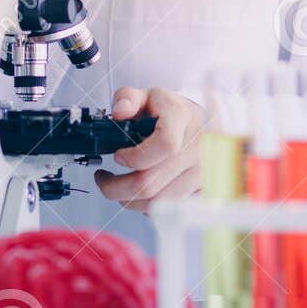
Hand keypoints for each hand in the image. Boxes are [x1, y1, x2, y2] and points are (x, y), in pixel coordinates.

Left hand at [93, 87, 203, 212]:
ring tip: (118, 187)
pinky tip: (141, 193)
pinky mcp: (202, 192)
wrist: (203, 124)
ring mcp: (203, 173)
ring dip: (129, 200)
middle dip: (116, 187)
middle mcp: (198, 148)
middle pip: (151, 182)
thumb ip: (127, 98)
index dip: (135, 156)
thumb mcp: (147, 96)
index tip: (117, 156)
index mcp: (183, 119)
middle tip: (103, 180)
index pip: (165, 145)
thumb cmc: (170, 112)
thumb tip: (119, 113)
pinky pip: (169, 211)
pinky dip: (148, 206)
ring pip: (157, 203)